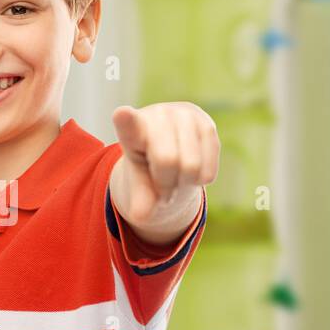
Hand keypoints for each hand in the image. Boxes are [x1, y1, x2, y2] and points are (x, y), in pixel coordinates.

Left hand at [109, 102, 218, 243]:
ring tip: (176, 176)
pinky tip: (192, 171)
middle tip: (162, 184)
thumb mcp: (138, 184)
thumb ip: (138, 199)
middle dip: (165, 183)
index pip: (128, 123)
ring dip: (184, 182)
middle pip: (167, 161)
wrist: (172, 152)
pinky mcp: (207, 125)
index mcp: (131, 128)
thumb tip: (141, 216)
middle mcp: (158, 115)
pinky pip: (208, 169)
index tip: (121, 113)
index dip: (126, 119)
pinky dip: (200, 180)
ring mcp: (185, 115)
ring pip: (191, 166)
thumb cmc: (148, 168)